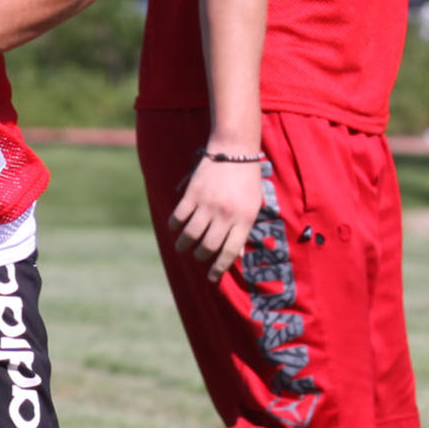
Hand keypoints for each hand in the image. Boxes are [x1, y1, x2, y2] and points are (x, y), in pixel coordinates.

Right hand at [168, 155, 263, 282]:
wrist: (234, 149)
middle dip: (201, 257)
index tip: (212, 278)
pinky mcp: (193, 193)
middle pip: (208, 247)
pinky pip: (179, 216)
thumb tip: (236, 254)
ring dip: (183, 245)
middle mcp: (226, 214)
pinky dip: (174, 225)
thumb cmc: (247, 180)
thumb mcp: (254, 205)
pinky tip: (174, 227)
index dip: (219, 268)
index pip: (230, 252)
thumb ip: (244, 229)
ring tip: (182, 247)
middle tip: (198, 256)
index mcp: (244, 219)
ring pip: (190, 235)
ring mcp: (208, 204)